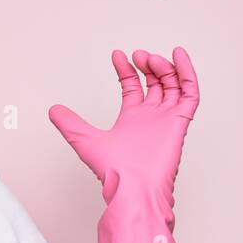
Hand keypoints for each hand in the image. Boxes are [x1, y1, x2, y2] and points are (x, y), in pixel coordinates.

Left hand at [48, 47, 198, 203]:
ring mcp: (166, 119)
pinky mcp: (179, 122)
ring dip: (164, 68)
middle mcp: (150, 118)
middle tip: (137, 55)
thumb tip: (52, 110)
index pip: (132, 87)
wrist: (132, 188)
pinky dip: (186, 73)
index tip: (118, 55)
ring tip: (149, 58)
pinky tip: (178, 56)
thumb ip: (70, 124)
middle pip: (155, 83)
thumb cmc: (113, 172)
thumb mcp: (84, 140)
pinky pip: (190, 93)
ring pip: (172, 85)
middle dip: (147, 66)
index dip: (126, 69)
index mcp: (131, 120)